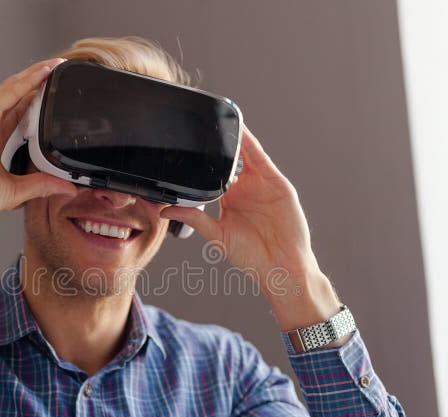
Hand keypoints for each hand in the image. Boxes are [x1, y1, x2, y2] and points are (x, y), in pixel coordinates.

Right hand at [0, 57, 76, 227]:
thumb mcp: (15, 191)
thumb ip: (41, 185)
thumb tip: (66, 187)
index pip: (20, 114)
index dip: (36, 100)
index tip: (55, 94)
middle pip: (18, 96)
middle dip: (38, 82)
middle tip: (60, 70)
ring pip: (14, 88)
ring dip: (35, 75)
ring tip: (56, 65)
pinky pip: (8, 94)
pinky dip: (26, 82)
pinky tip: (42, 72)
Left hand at [161, 126, 342, 330]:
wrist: (281, 267)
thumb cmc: (252, 258)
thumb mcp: (217, 236)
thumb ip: (194, 219)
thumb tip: (166, 212)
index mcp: (229, 200)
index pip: (213, 174)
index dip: (203, 160)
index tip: (187, 145)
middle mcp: (245, 189)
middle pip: (229, 160)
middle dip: (218, 143)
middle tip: (202, 124)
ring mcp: (262, 185)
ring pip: (245, 155)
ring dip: (234, 138)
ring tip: (219, 118)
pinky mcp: (277, 184)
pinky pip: (262, 160)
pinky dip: (251, 145)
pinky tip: (241, 132)